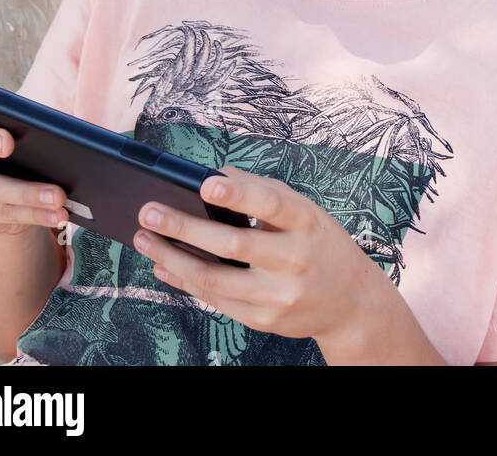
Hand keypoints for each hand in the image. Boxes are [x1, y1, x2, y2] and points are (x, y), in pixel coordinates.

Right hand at [0, 72, 67, 236]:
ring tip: (58, 196)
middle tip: (9, 143)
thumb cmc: (25, 152)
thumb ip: (33, 124)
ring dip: (26, 192)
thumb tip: (68, 132)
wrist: (13, 201)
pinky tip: (56, 214)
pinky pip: (3, 214)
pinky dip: (34, 214)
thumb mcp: (28, 132)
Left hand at [132, 163, 394, 350]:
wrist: (351, 303)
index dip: (239, 195)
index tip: (205, 185)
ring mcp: (279, 295)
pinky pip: (217, 300)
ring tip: (145, 240)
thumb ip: (264, 191)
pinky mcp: (264, 320)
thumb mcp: (305, 210)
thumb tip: (219, 175)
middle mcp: (294, 260)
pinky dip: (186, 281)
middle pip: (233, 245)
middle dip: (184, 229)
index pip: (271, 204)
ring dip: (173, 258)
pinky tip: (165, 266)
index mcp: (307, 222)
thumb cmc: (320, 244)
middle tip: (149, 212)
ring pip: (216, 279)